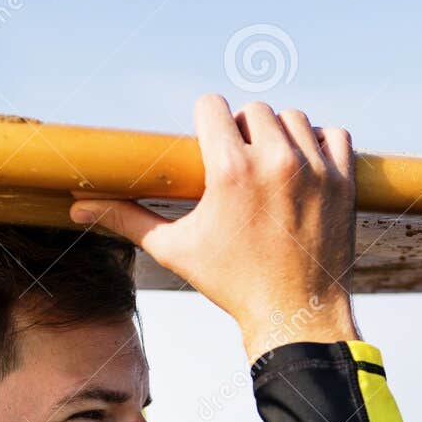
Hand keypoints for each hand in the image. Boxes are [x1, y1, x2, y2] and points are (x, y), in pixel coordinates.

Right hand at [71, 94, 358, 361]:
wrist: (296, 317)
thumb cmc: (231, 285)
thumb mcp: (175, 250)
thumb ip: (127, 219)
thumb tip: (77, 208)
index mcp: (230, 170)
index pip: (212, 104)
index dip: (206, 122)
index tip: (208, 148)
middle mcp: (275, 161)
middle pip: (253, 109)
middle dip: (243, 132)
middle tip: (239, 167)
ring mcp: (315, 170)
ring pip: (294, 118)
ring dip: (280, 136)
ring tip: (271, 170)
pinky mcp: (344, 182)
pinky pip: (334, 134)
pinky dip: (320, 145)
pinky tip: (305, 170)